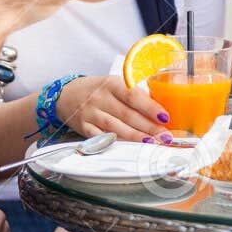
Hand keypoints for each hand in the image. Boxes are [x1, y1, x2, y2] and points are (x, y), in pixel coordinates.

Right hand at [58, 75, 172, 142]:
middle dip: (148, 126)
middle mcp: (99, 98)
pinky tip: (129, 148)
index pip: (133, 96)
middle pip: (127, 114)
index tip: (165, 117)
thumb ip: (133, 94)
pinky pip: (101, 138)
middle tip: (165, 135)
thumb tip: (159, 110)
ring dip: (136, 137)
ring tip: (152, 142)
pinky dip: (116, 143)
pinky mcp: (84, 128)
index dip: (150, 107)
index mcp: (111, 84)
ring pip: (115, 127)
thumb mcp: (114, 84)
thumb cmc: (97, 90)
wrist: (65, 95)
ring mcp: (90, 114)